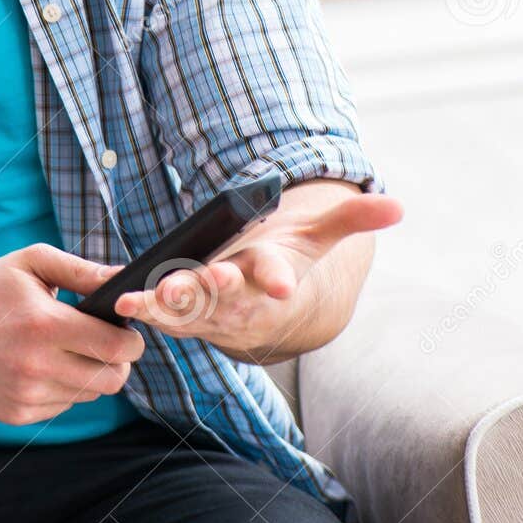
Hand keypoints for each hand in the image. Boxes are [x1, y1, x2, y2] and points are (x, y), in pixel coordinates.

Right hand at [0, 243, 144, 426]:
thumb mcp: (32, 263)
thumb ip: (82, 271)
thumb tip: (126, 280)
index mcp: (44, 325)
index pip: (116, 347)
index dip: (132, 340)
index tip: (127, 331)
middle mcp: (35, 366)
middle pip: (111, 380)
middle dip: (118, 361)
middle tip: (105, 342)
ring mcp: (24, 395)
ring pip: (87, 394)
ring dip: (87, 373)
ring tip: (66, 349)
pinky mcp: (15, 415)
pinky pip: (61, 407)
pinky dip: (61, 388)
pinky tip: (41, 365)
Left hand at [111, 182, 404, 358]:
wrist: (262, 307)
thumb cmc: (285, 259)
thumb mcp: (317, 237)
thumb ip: (351, 219)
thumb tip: (397, 205)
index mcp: (272, 277)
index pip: (278, 278)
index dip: (278, 281)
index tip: (280, 284)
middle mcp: (241, 299)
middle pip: (229, 296)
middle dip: (218, 288)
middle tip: (210, 277)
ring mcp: (210, 310)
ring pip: (192, 310)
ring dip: (173, 304)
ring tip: (153, 295)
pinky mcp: (184, 316)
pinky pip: (163, 316)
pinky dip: (144, 310)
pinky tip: (124, 300)